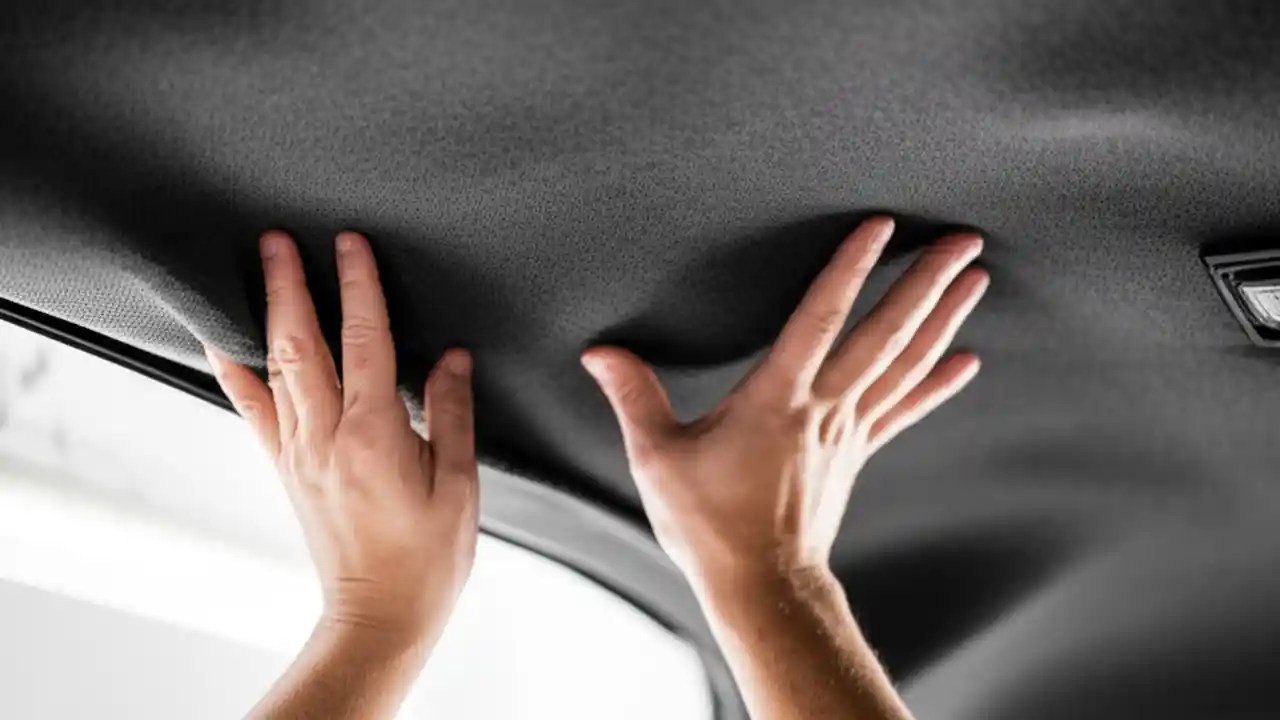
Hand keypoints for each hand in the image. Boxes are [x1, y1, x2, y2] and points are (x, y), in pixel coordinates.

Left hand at [205, 230, 478, 644]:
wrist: (380, 614)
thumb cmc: (427, 558)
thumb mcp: (458, 485)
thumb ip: (453, 414)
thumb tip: (451, 359)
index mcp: (375, 436)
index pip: (365, 342)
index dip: (358, 288)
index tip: (350, 245)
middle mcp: (327, 437)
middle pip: (302, 344)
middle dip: (290, 285)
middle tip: (278, 238)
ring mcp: (299, 452)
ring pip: (274, 368)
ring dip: (267, 313)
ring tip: (259, 269)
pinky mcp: (287, 468)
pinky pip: (253, 410)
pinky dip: (235, 372)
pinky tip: (222, 344)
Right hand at [582, 217, 985, 589]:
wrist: (760, 585)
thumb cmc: (710, 526)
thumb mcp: (658, 458)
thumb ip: (634, 397)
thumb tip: (601, 352)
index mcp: (776, 400)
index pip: (820, 318)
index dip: (849, 269)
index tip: (878, 226)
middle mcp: (823, 408)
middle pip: (886, 334)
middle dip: (926, 283)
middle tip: (961, 241)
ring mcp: (848, 431)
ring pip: (905, 365)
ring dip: (942, 319)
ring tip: (974, 279)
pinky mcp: (856, 453)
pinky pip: (905, 409)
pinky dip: (937, 383)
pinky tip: (967, 361)